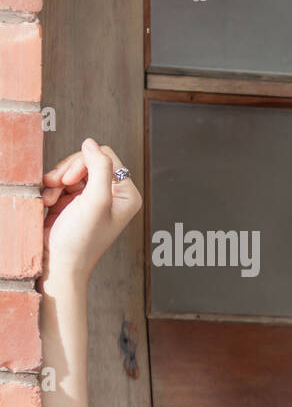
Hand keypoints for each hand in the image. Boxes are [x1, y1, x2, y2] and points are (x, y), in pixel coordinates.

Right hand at [42, 137, 142, 285]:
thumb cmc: (80, 239)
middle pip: (88, 160)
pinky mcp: (77, 201)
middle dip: (67, 172)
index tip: (71, 181)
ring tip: (50, 198)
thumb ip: (99, 168)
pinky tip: (48, 202)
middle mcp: (115, 195)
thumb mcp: (94, 200)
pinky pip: (62, 180)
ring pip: (72, 169)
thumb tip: (92, 143)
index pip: (106, 156)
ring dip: (57, 180)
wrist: (59, 262)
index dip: (84, 163)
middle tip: (56, 186)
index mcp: (128, 194)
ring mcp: (95, 198)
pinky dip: (52, 189)